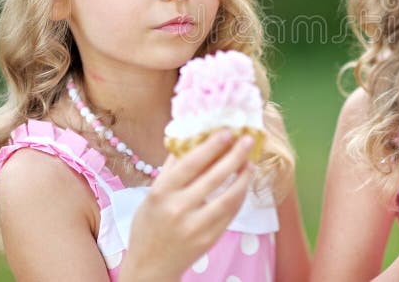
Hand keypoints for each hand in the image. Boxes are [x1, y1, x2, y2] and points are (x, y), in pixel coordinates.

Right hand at [120, 130, 252, 280]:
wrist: (150, 266)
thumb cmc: (149, 225)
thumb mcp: (152, 194)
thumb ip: (171, 168)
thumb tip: (190, 138)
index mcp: (161, 193)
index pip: (191, 164)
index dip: (212, 146)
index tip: (228, 131)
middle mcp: (178, 209)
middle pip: (214, 177)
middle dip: (235, 155)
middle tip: (247, 140)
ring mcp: (196, 226)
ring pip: (229, 197)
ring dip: (243, 176)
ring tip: (250, 162)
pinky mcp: (210, 239)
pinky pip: (231, 213)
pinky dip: (240, 195)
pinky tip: (243, 183)